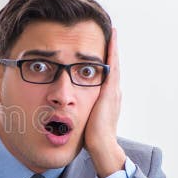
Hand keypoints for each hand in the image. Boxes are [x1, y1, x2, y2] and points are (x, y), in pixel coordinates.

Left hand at [84, 27, 125, 177]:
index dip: (103, 62)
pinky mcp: (110, 90)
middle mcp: (112, 92)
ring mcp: (113, 90)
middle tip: (110, 34)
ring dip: (113, 47)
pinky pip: (112, 65)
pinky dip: (112, 52)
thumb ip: (78, 111)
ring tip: (112, 32)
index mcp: (106, 99)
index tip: (99, 51)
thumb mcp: (83, 119)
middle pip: (112, 66)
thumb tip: (64, 109)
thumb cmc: (90, 137)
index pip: (105, 76)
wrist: (101, 145)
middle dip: (111, 51)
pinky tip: (110, 39)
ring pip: (113, 63)